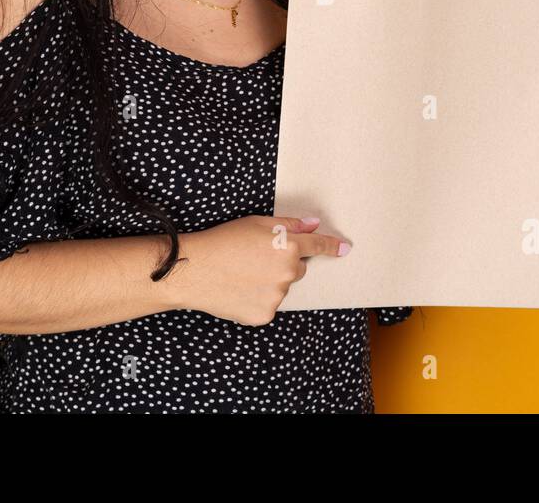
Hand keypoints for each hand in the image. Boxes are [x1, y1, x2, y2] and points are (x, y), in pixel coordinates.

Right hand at [173, 216, 348, 325]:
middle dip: (282, 264)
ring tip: (240, 274)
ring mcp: (277, 296)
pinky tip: (238, 290)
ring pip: (281, 288)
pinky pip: (268, 305)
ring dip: (268, 282)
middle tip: (254, 259)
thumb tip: (313, 225)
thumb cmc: (223, 241)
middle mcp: (288, 273)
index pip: (317, 246)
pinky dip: (257, 299)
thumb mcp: (257, 223)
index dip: (332, 247)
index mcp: (288, 247)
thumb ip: (289, 225)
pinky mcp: (265, 314)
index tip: (344, 249)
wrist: (194, 269)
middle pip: (297, 269)